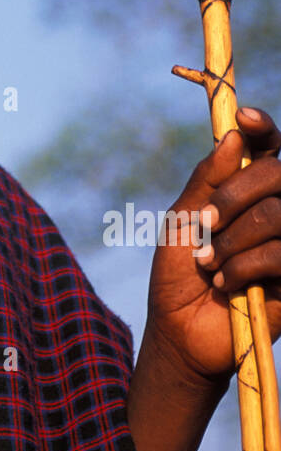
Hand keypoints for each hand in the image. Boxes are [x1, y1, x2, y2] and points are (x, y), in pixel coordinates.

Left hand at [146, 106, 280, 387]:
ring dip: (234, 238)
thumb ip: (207, 180)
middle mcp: (275, 211)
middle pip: (277, 174)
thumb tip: (233, 135)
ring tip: (209, 263)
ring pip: (279, 214)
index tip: (243, 118)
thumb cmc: (179, 274)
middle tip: (204, 224)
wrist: (179, 332)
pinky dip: (246, 265)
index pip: (268, 148)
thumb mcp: (183, 221)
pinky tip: (225, 283)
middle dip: (235, 195)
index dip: (262, 127)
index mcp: (247, 192)